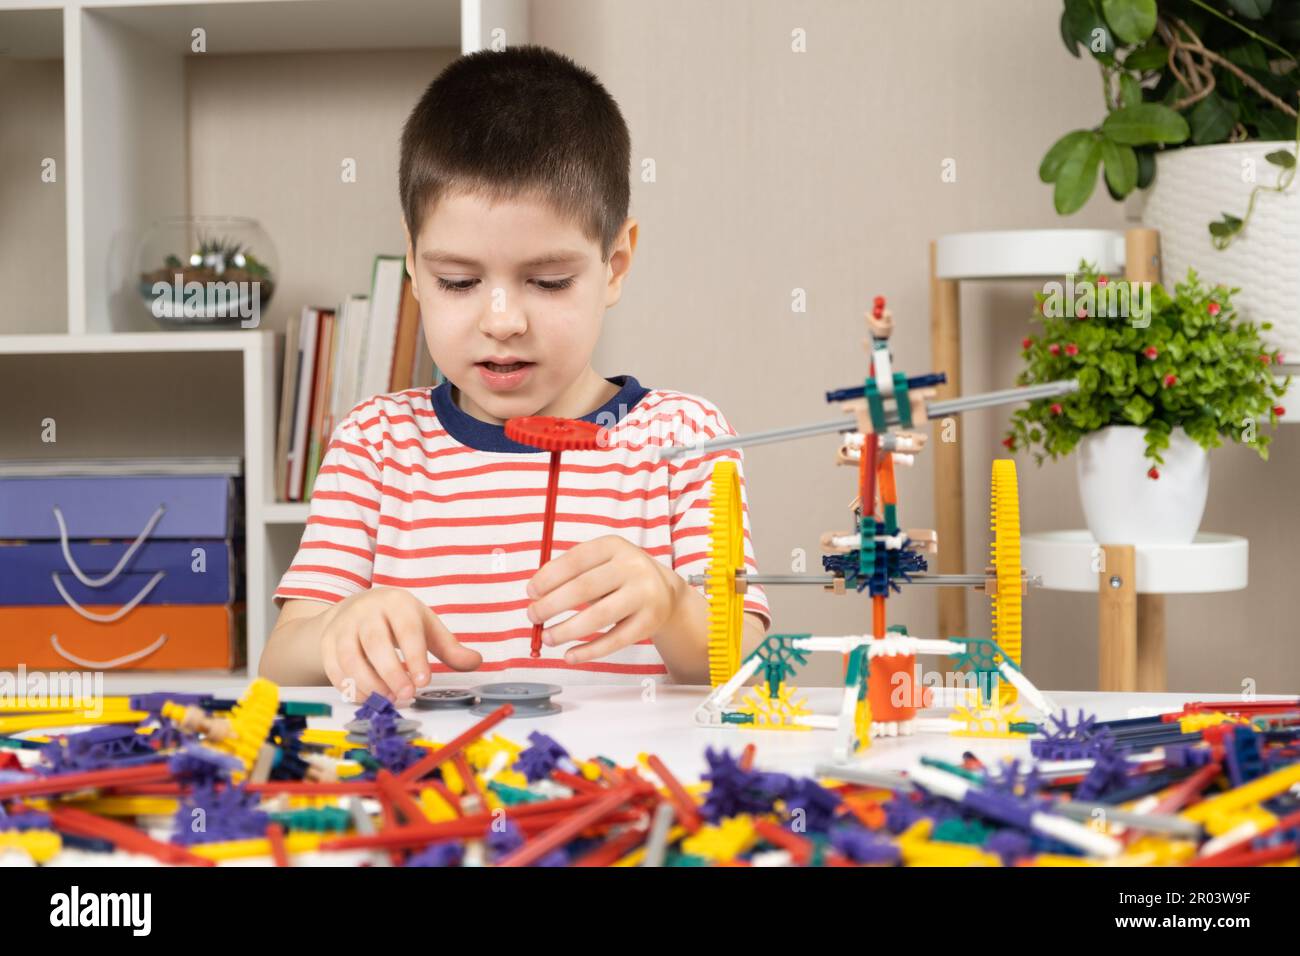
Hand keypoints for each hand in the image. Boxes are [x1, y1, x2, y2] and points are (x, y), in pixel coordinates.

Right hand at [319, 587, 480, 703]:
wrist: (356, 609)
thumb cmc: (398, 621)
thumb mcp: (426, 626)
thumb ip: (450, 647)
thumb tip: (475, 662)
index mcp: (397, 604)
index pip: (407, 629)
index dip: (415, 655)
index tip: (424, 680)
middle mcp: (367, 611)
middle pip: (375, 642)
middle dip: (390, 672)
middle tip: (406, 695)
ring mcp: (344, 626)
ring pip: (350, 656)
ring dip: (368, 683)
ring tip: (387, 700)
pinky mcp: (327, 643)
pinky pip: (333, 667)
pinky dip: (349, 686)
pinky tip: (367, 698)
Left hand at [525, 535, 684, 664]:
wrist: (664, 592)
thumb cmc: (618, 578)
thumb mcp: (599, 563)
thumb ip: (568, 572)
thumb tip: (535, 592)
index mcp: (614, 546)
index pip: (575, 560)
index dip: (548, 577)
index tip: (530, 592)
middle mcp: (632, 566)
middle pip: (584, 588)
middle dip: (552, 605)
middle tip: (533, 616)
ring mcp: (644, 595)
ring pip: (599, 617)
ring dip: (567, 630)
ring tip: (547, 638)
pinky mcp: (649, 622)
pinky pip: (615, 640)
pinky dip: (589, 651)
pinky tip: (570, 655)